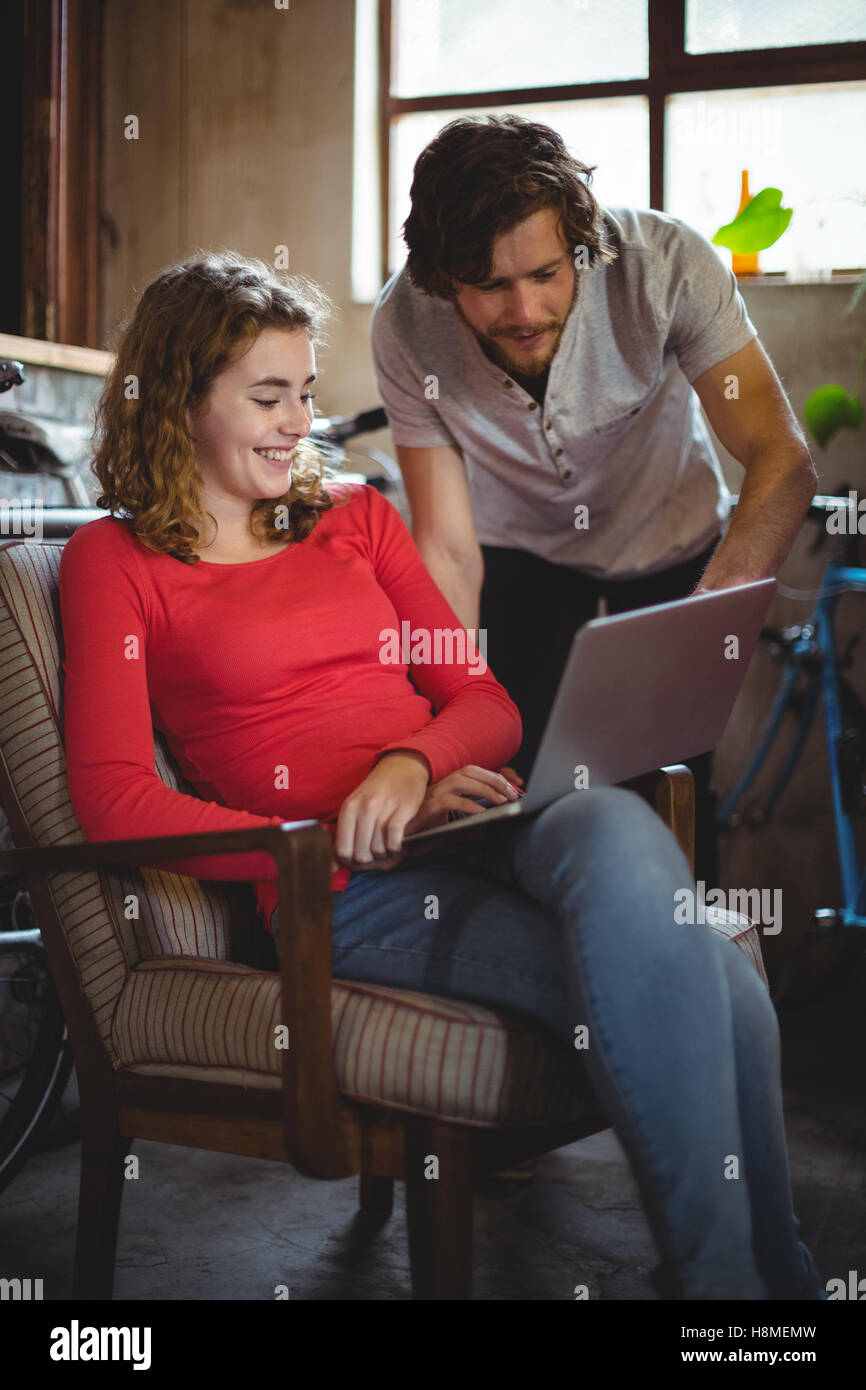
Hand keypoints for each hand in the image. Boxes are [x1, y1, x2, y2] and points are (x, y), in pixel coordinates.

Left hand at [334, 750, 429, 870]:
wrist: (401, 768)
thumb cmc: (376, 792)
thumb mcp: (354, 808)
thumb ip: (343, 837)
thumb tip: (331, 869)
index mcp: (348, 808)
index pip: (342, 849)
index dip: (349, 861)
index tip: (357, 858)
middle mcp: (364, 807)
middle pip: (361, 853)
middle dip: (368, 859)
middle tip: (374, 854)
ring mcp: (384, 808)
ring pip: (378, 849)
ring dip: (383, 853)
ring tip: (386, 846)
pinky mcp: (404, 809)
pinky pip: (394, 840)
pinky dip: (395, 847)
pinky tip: (396, 843)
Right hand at [404, 764, 520, 835]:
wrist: (397, 842)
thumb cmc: (421, 834)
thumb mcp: (450, 831)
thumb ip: (466, 829)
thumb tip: (485, 832)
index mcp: (448, 787)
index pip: (475, 773)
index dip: (495, 776)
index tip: (515, 784)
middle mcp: (441, 785)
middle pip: (471, 771)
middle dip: (495, 779)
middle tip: (513, 793)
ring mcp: (434, 793)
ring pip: (463, 780)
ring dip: (486, 788)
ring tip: (502, 801)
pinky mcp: (429, 805)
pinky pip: (452, 800)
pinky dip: (469, 805)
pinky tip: (483, 813)